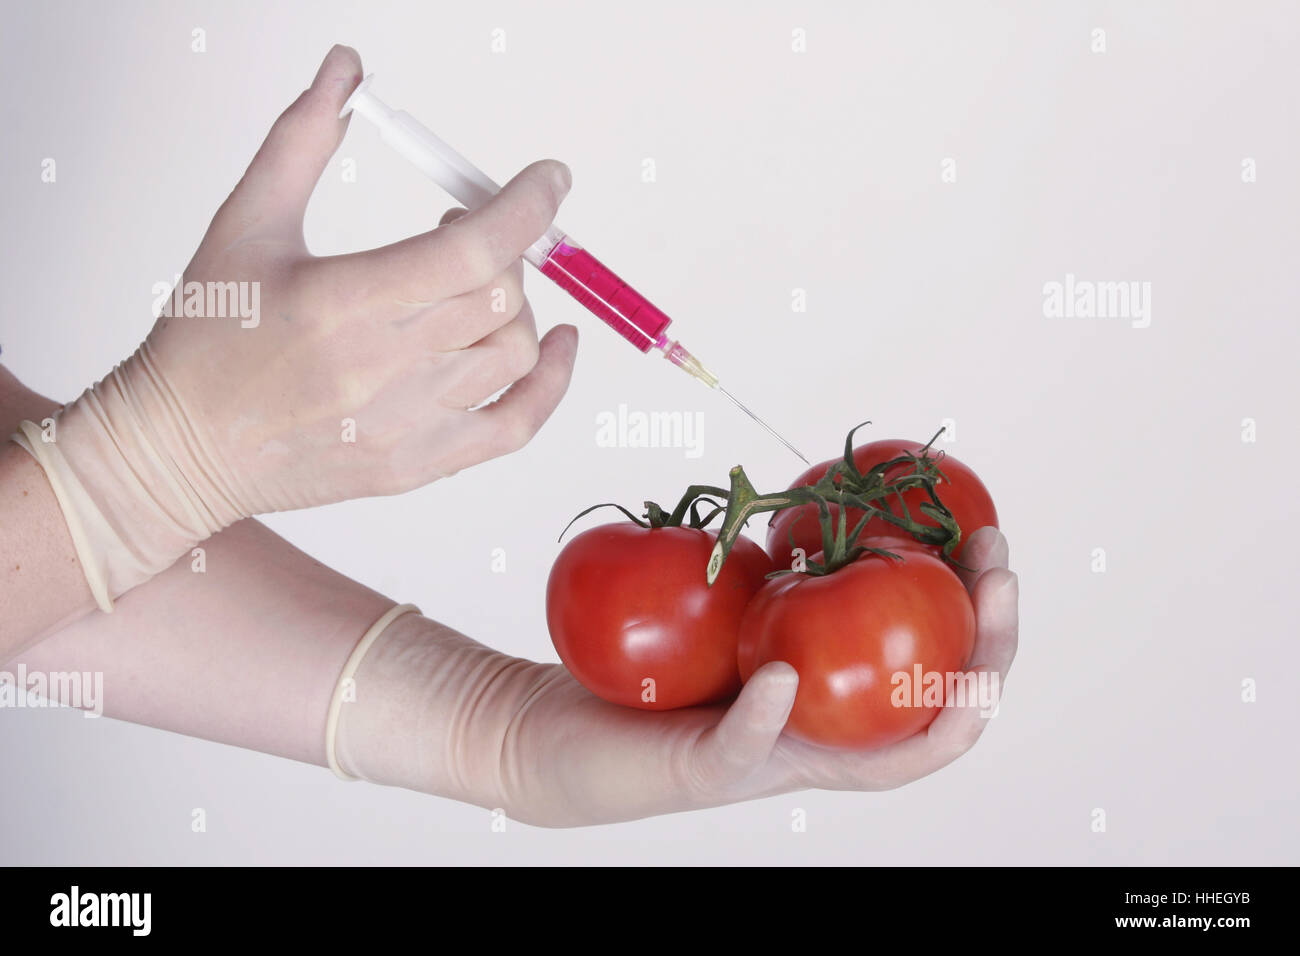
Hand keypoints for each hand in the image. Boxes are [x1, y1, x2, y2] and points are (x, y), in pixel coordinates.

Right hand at [11, 45, 579, 609]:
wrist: (180, 449)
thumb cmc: (207, 339)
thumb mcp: (247, 223)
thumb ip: (302, 140)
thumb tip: (345, 72)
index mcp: (342, 304)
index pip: (474, 251)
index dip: (526, 206)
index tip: (547, 179)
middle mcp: (382, 371)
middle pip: (500, 295)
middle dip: (503, 246)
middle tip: (466, 228)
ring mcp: (405, 426)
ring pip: (514, 352)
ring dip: (511, 303)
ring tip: (471, 286)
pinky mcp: (416, 465)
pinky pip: (516, 426)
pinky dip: (550, 382)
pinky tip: (554, 344)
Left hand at [497, 526, 1016, 824]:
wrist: (553, 724)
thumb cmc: (650, 665)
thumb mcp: (729, 606)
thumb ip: (775, 575)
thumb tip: (819, 503)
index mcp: (835, 703)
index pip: (937, 667)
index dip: (982, 610)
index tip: (992, 538)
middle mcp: (823, 743)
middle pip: (940, 713)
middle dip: (992, 644)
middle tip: (1003, 568)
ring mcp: (773, 765)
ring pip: (879, 758)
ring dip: (934, 696)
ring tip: (965, 627)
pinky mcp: (707, 775)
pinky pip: (747, 751)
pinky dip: (769, 716)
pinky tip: (782, 676)